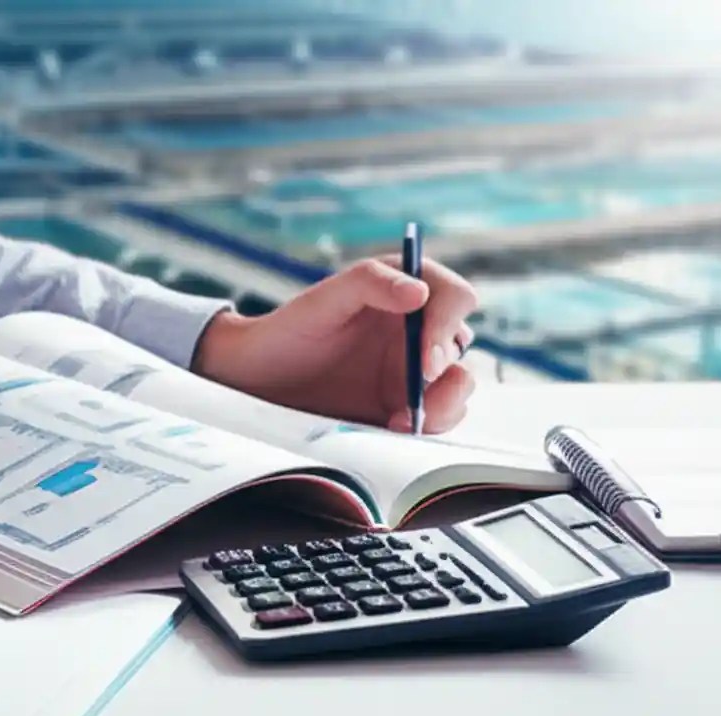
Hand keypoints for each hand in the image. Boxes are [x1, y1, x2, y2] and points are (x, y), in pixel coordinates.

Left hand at [193, 256, 477, 433]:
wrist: (259, 380)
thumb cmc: (289, 331)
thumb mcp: (323, 301)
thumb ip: (369, 283)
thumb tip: (419, 290)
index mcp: (403, 291)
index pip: (453, 296)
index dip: (447, 322)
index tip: (425, 355)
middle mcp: (416, 329)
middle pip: (461, 343)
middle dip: (446, 368)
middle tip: (416, 387)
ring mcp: (413, 370)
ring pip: (459, 385)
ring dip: (444, 403)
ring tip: (403, 418)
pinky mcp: (405, 406)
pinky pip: (438, 417)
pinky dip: (427, 425)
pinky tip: (392, 426)